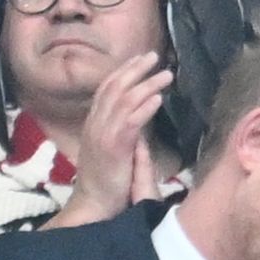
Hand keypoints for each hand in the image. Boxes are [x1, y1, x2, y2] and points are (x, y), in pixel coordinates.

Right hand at [56, 51, 172, 226]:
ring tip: (165, 75)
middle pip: (114, 87)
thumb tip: (141, 120)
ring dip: (146, 84)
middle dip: (135, 69)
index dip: (124, 72)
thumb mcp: (117, 153)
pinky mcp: (114, 148)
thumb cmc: (107, 183)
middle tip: (154, 55)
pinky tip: (158, 99)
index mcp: (95, 123)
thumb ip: (127, 134)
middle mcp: (96, 124)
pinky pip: (130, 122)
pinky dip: (144, 108)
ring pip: (124, 100)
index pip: (108, 89)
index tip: (141, 60)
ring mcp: (104, 134)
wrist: (93, 204)